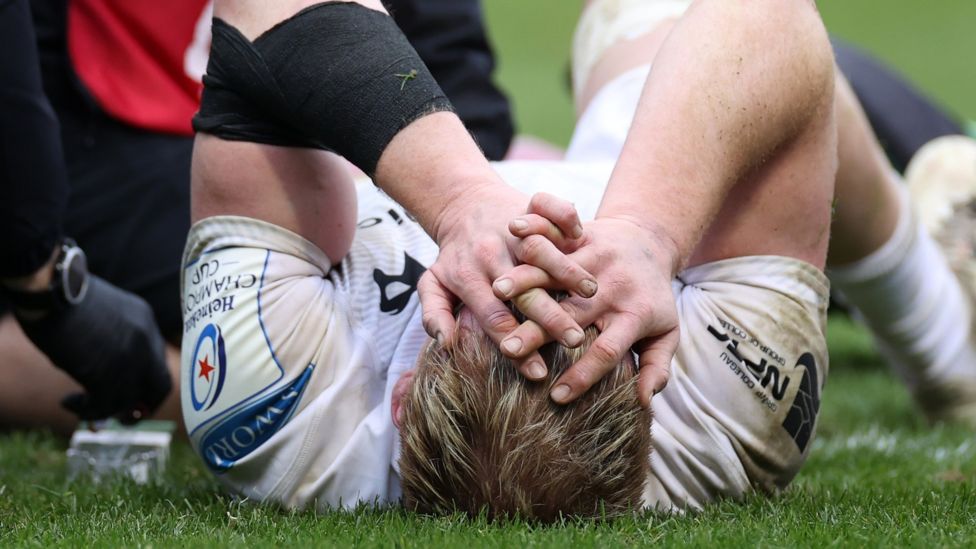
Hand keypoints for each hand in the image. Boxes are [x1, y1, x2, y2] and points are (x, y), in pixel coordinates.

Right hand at [14, 275, 171, 422]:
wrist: (53, 289)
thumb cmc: (65, 297)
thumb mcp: (103, 314)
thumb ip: (114, 338)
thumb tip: (103, 371)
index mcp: (146, 321)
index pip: (158, 361)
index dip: (145, 381)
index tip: (130, 393)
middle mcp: (145, 341)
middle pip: (161, 386)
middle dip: (145, 406)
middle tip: (124, 417)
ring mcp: (130, 359)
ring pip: (130, 401)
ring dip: (106, 411)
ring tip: (78, 405)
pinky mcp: (108, 374)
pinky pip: (105, 406)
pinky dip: (87, 411)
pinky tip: (68, 402)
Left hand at [418, 185, 596, 379]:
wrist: (461, 202)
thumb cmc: (452, 254)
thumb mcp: (434, 284)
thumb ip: (434, 314)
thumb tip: (445, 342)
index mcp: (470, 278)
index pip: (494, 319)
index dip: (518, 349)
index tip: (539, 373)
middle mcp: (492, 256)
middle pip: (524, 291)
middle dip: (550, 318)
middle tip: (574, 340)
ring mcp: (512, 231)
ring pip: (542, 253)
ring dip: (568, 273)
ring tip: (592, 295)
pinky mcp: (526, 208)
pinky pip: (549, 209)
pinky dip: (565, 218)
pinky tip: (583, 233)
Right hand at [498, 214, 679, 407]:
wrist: (650, 240)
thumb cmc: (653, 297)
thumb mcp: (667, 332)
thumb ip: (657, 367)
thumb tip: (643, 400)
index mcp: (634, 315)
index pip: (607, 351)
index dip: (583, 375)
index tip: (557, 396)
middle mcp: (611, 288)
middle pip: (572, 313)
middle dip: (539, 331)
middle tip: (509, 349)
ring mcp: (594, 259)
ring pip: (554, 272)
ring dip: (524, 281)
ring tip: (495, 293)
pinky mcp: (580, 237)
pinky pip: (551, 239)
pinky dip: (527, 241)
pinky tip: (503, 244)